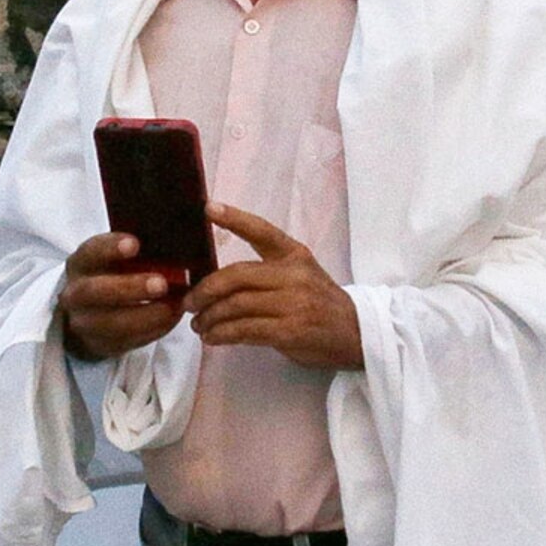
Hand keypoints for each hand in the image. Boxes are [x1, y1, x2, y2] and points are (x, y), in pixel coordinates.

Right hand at [60, 232, 179, 360]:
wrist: (88, 312)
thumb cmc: (111, 276)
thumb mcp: (113, 259)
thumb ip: (135, 253)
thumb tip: (172, 244)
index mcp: (80, 264)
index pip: (90, 252)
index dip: (111, 248)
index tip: (135, 244)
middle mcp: (75, 294)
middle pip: (95, 291)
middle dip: (130, 287)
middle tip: (161, 284)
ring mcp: (84, 323)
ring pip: (110, 323)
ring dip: (145, 315)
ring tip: (173, 307)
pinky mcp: (100, 345)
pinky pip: (126, 341)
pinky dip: (153, 330)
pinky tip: (171, 318)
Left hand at [186, 203, 363, 371]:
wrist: (356, 333)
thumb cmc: (320, 304)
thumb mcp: (301, 275)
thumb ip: (266, 272)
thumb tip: (217, 281)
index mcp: (294, 254)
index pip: (262, 231)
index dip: (235, 219)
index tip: (208, 208)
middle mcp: (293, 275)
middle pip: (237, 276)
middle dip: (206, 290)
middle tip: (189, 302)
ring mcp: (293, 303)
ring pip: (237, 305)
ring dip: (210, 317)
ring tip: (198, 325)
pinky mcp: (290, 330)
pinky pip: (245, 329)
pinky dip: (223, 334)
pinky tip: (213, 337)